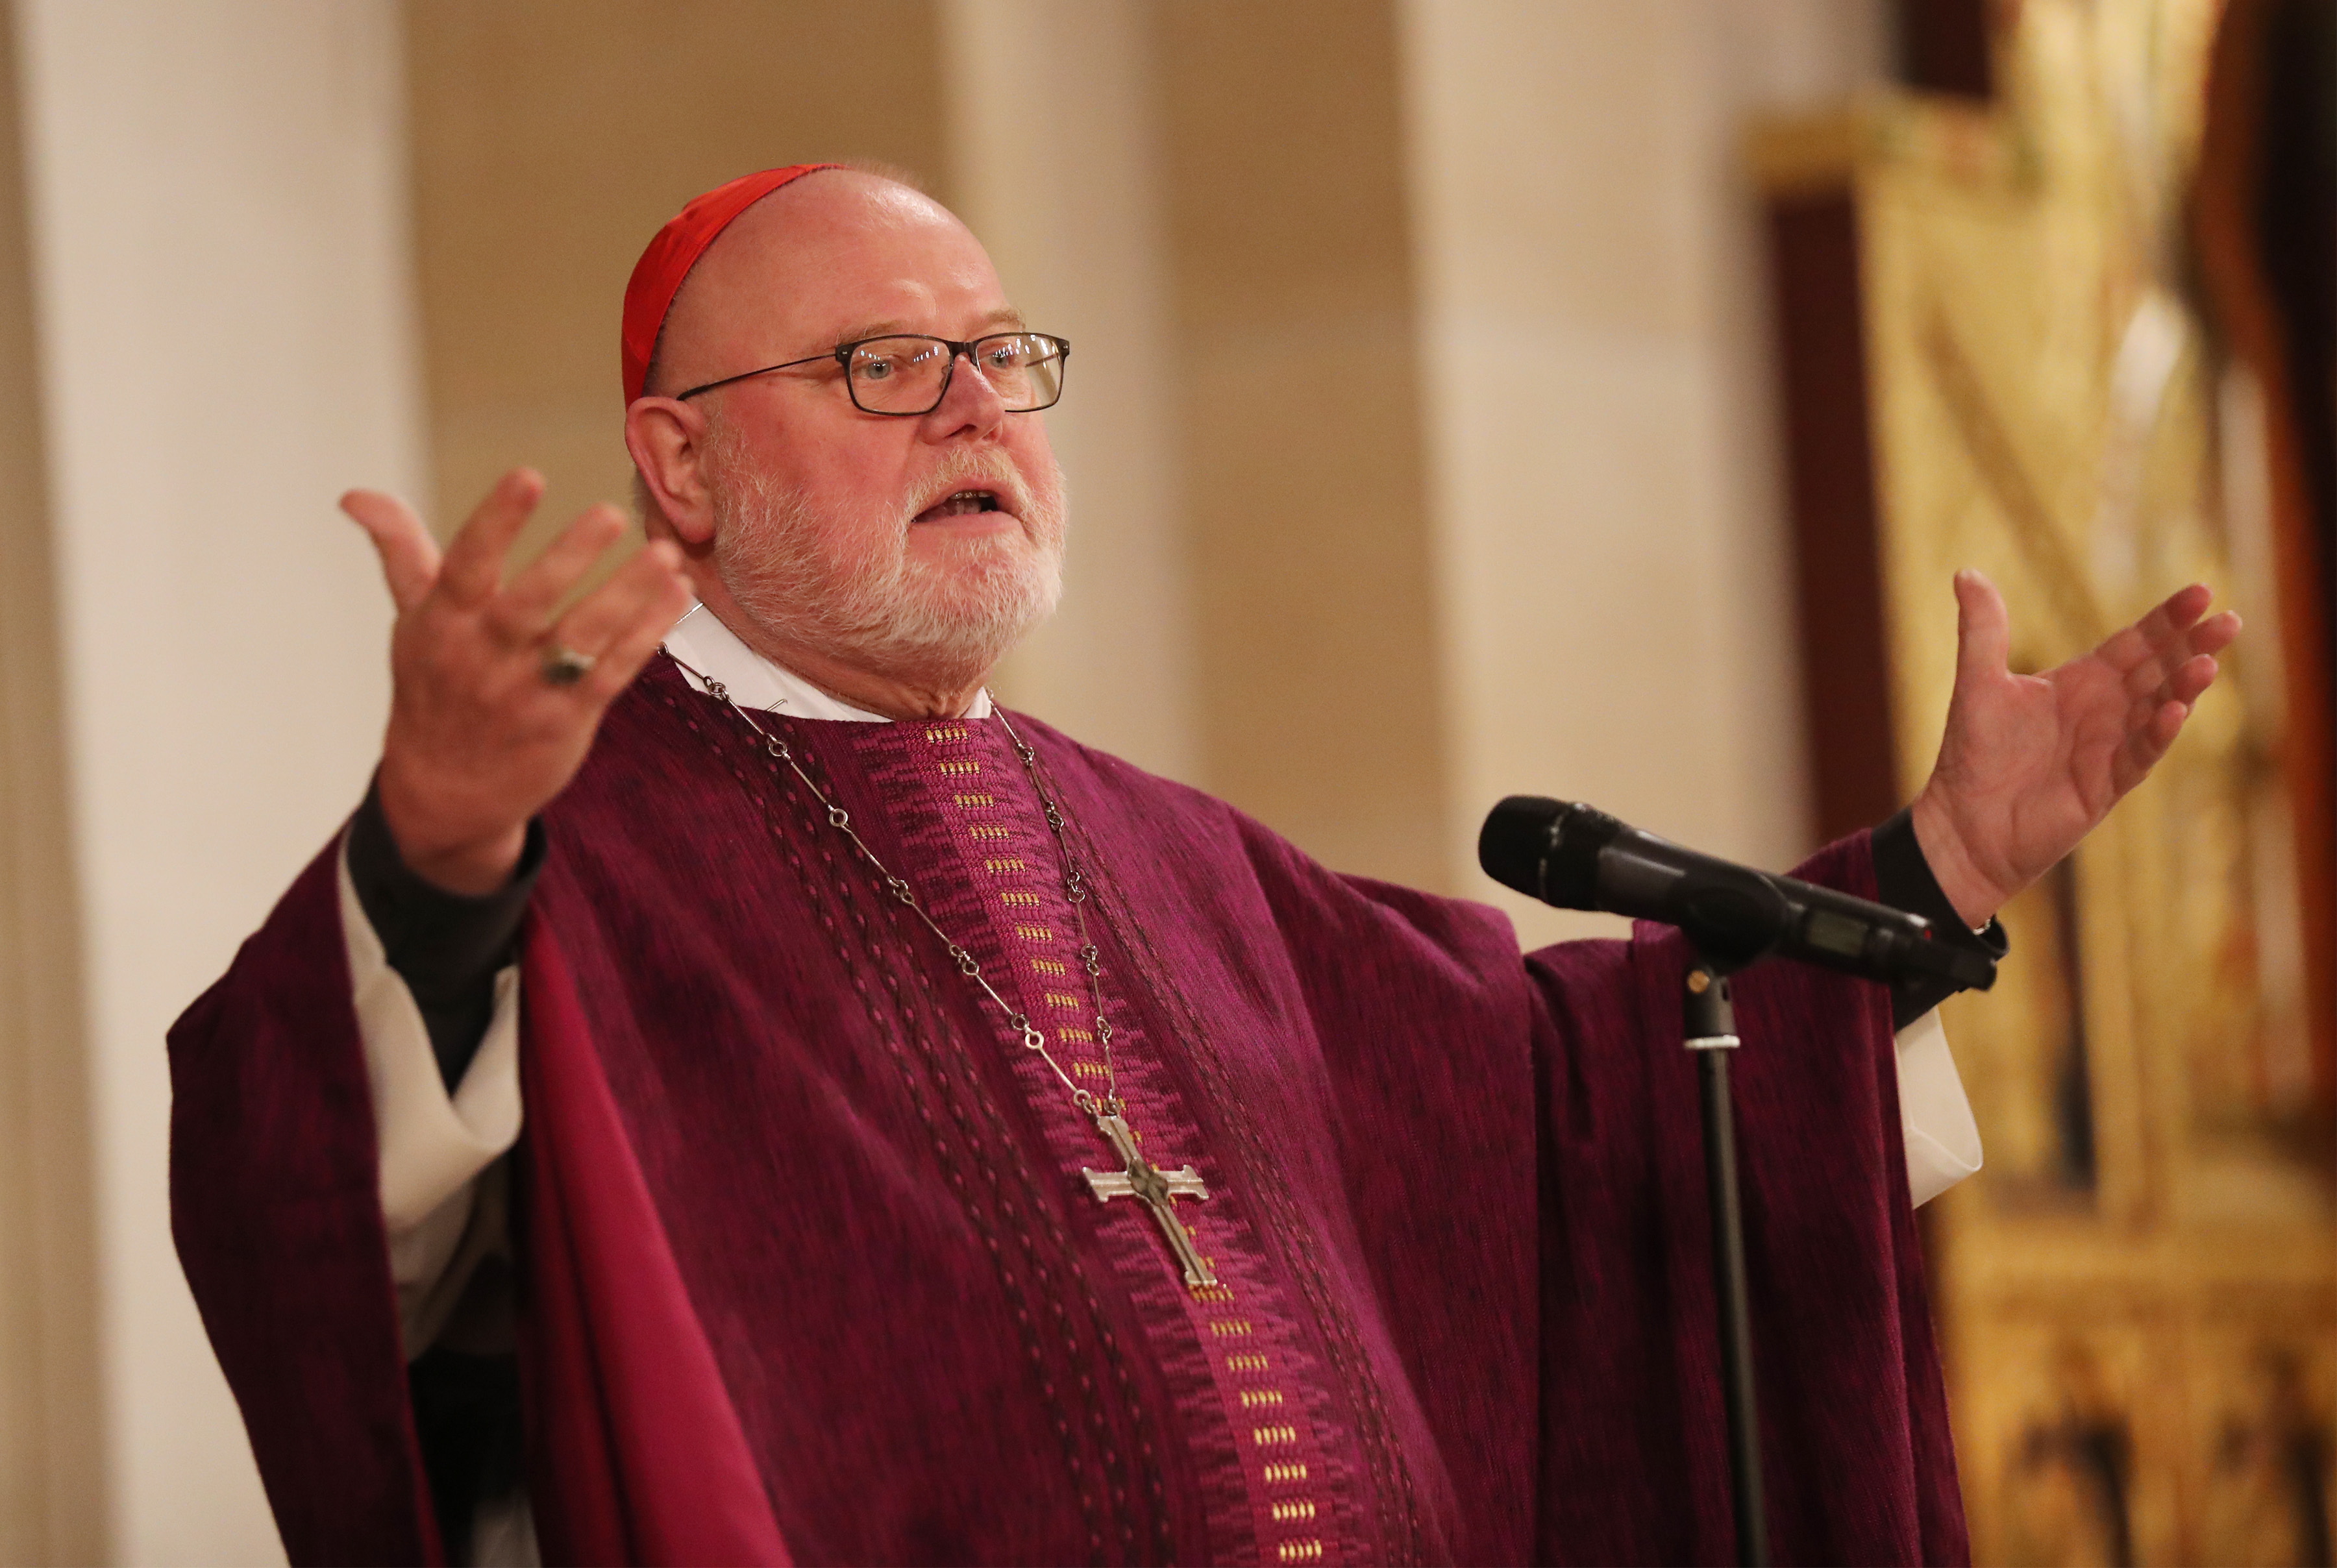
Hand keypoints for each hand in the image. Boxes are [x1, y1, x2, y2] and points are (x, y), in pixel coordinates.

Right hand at [342, 469, 691, 893]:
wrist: (444, 794)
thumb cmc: (433, 689)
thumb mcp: (412, 622)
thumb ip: (400, 552)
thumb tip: (355, 494)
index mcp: (443, 623)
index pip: (466, 565)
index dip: (496, 521)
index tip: (528, 476)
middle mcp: (484, 656)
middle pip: (530, 602)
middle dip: (570, 557)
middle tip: (611, 512)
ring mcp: (529, 691)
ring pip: (583, 637)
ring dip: (628, 594)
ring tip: (666, 555)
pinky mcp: (568, 719)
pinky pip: (614, 671)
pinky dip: (647, 633)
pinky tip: (678, 594)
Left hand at [1910, 569, 2240, 926]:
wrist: (1962, 824)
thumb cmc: (1973, 754)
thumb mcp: (1978, 683)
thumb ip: (1981, 630)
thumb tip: (1965, 573)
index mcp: (2081, 682)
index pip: (2137, 643)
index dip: (2167, 619)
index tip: (2201, 591)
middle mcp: (2104, 712)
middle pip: (2160, 671)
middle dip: (2193, 646)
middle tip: (2230, 621)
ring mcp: (2110, 749)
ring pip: (2160, 711)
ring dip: (2184, 689)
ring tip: (2207, 663)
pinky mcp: (2106, 786)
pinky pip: (2139, 756)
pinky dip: (2157, 735)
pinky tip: (2173, 712)